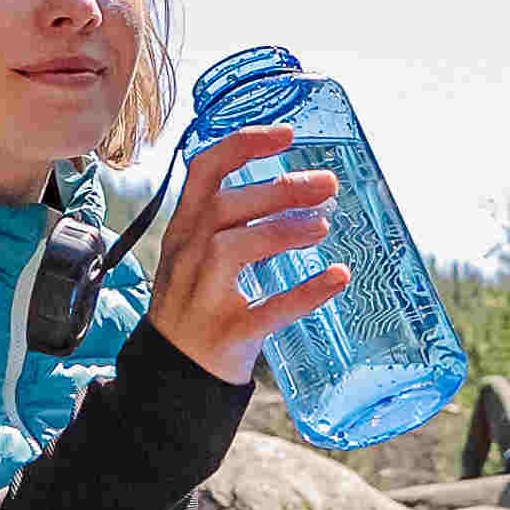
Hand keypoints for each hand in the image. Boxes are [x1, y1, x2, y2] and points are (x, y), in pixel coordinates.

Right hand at [147, 123, 348, 386]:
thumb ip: (235, 224)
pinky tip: (337, 277)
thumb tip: (302, 195)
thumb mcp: (199, 256)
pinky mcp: (227, 334)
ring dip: (283, 230)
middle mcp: (188, 257)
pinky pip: (267, 310)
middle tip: (326, 185)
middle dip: (279, 190)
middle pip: (225, 206)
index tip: (287, 135)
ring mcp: (204, 296)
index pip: (204, 171)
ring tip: (323, 226)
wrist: (172, 375)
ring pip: (234, 248)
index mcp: (184, 230)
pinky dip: (305, 292)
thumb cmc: (195, 307)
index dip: (244, 145)